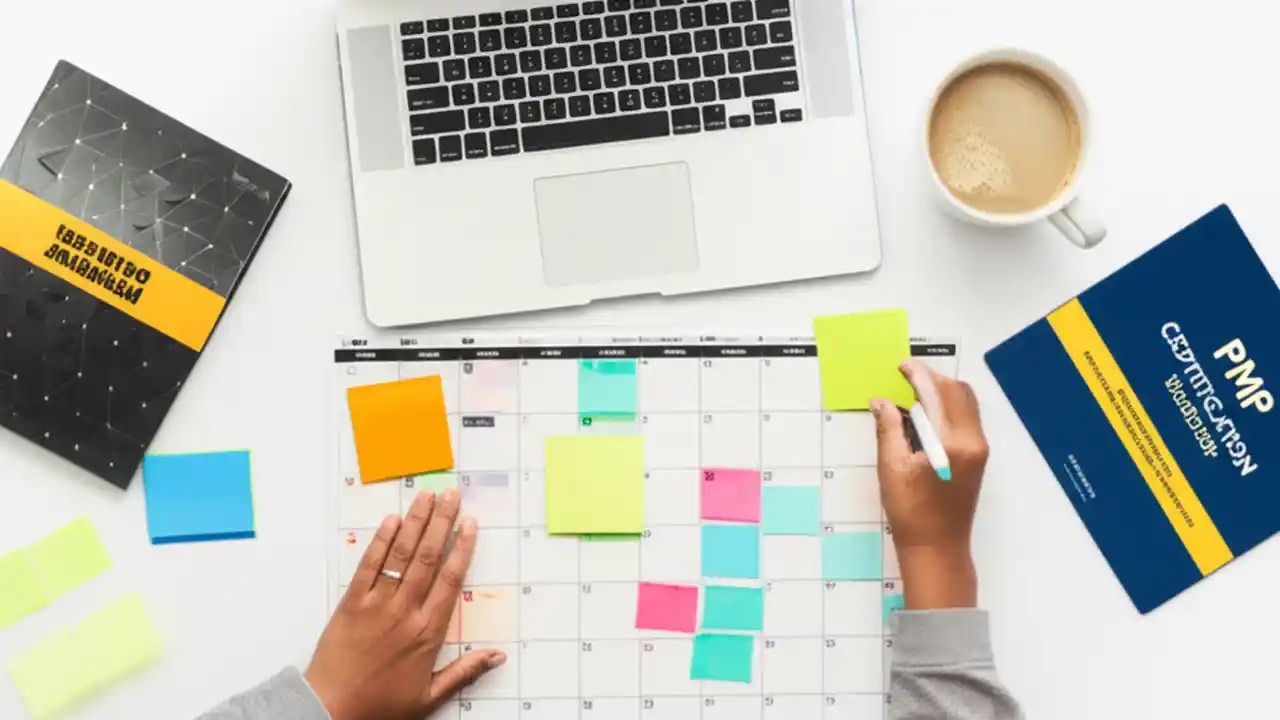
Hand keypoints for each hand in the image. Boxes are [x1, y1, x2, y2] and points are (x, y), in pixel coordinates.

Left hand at [305, 490, 504, 719]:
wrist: (331, 709)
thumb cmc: (380, 705)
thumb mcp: (429, 696)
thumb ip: (465, 672)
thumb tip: (498, 656)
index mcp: (427, 632)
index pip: (450, 579)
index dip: (462, 548)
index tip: (470, 524)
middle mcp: (405, 611)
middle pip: (428, 558)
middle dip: (442, 522)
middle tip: (452, 495)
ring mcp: (376, 604)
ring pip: (401, 555)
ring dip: (415, 523)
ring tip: (426, 496)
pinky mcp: (351, 602)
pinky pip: (368, 566)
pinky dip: (380, 542)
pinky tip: (391, 521)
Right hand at [871, 360, 989, 610]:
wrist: (937, 547)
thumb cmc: (911, 513)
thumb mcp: (891, 468)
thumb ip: (888, 429)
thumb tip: (882, 401)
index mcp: (951, 444)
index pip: (937, 394)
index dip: (918, 375)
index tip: (902, 367)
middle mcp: (973, 442)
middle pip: (958, 392)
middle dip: (932, 379)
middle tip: (906, 378)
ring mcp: (979, 449)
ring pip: (966, 403)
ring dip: (942, 391)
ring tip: (914, 394)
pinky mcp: (979, 456)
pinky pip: (967, 418)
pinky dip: (948, 407)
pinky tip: (926, 415)